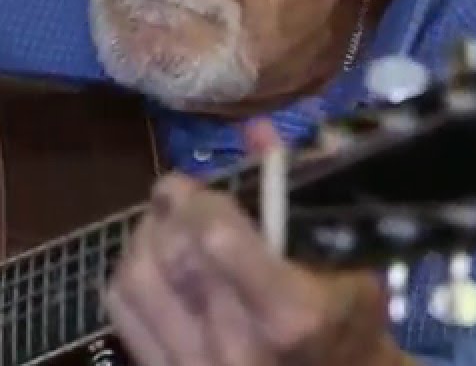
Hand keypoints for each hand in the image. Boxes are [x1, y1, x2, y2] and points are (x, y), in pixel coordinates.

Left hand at [103, 123, 412, 365]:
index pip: (216, 239)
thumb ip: (301, 191)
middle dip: (169, 209)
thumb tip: (256, 130)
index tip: (199, 187)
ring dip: (144, 236)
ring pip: (135, 280)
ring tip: (165, 223)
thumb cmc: (352, 324)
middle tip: (178, 193)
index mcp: (292, 313)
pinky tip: (153, 261)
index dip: (199, 200)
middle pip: (171, 254)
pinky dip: (130, 272)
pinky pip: (123, 312)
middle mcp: (238, 346)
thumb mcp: (351, 258)